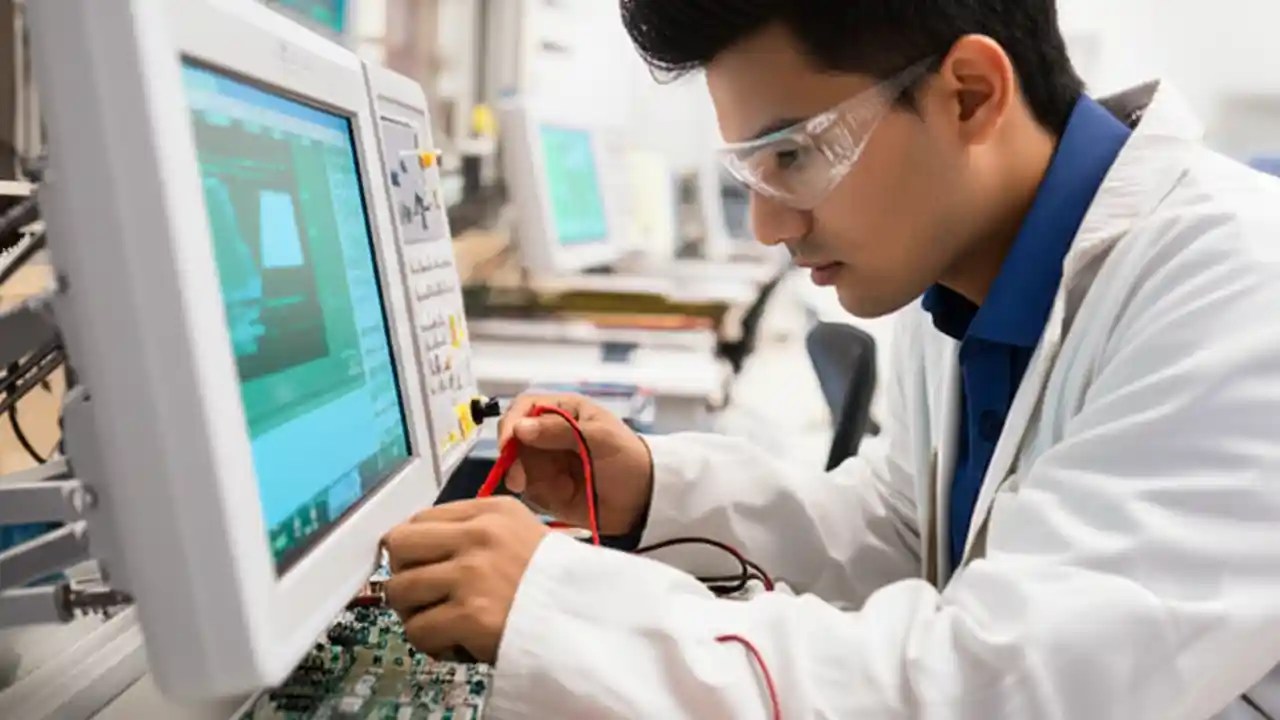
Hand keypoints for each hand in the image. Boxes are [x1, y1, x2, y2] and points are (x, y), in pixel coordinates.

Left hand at [383, 497, 549, 663]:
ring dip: (413, 612)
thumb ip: (472, 529)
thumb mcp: (519, 530)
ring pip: (399, 590)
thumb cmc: (552, 580)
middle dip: (402, 573)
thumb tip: (414, 547)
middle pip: (398, 545)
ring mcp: (473, 575)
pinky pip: (418, 630)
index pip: (418, 518)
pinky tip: (454, 640)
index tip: (419, 565)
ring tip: (439, 619)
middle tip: (420, 593)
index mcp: (490, 511)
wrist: (588, 615)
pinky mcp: (470, 615)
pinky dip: (430, 642)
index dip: (412, 547)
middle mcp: (478, 535)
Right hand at [496, 392, 652, 535]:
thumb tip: (521, 427)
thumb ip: (559, 430)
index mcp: (563, 411)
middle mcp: (549, 434)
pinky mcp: (547, 488)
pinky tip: (562, 496)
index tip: (509, 444)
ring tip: (557, 489)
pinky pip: (528, 491)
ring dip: (528, 480)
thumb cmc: (628, 459)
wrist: (642, 500)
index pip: (524, 408)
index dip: (512, 423)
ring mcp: (546, 461)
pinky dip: (539, 496)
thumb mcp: (599, 437)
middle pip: (513, 439)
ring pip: (516, 467)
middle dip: (513, 459)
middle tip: (520, 478)